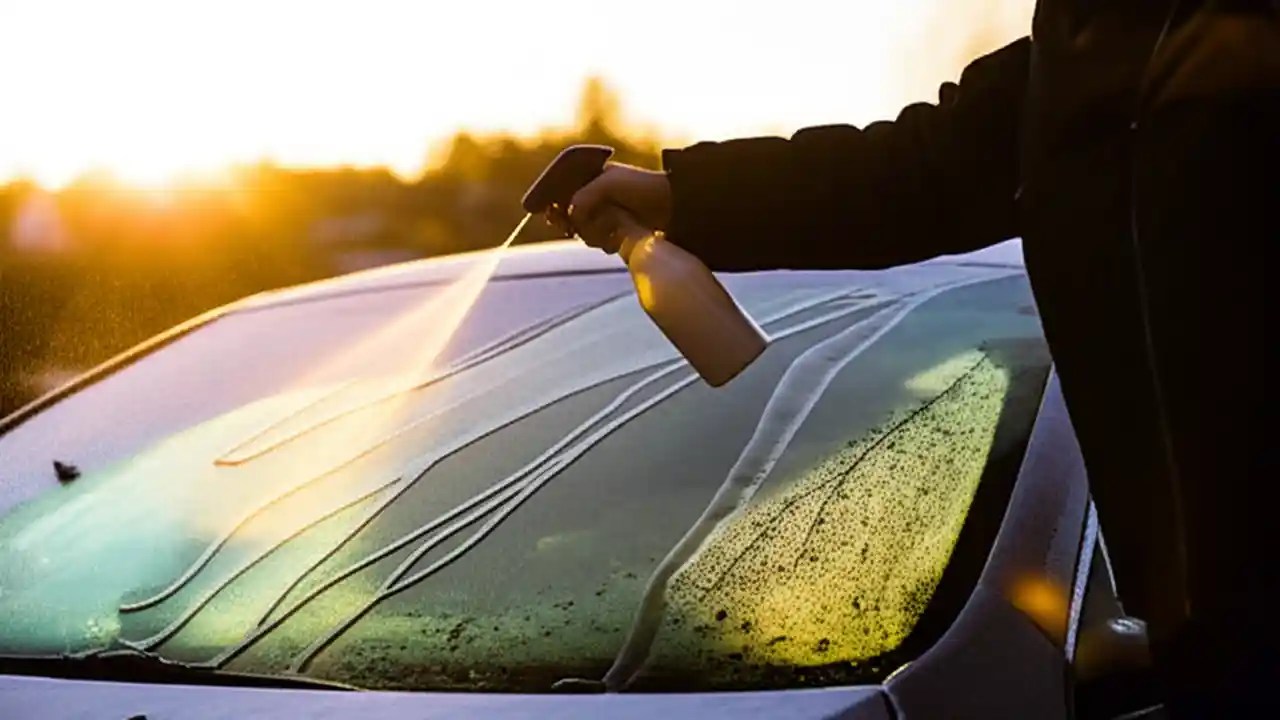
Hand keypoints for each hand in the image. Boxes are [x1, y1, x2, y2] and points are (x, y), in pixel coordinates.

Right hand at [547, 162, 672, 252]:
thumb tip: (569, 215)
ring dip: (590, 233)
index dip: (549, 198)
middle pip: (567, 211)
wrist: (676, 207)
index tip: (548, 212)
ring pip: (581, 228)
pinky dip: (601, 242)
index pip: (560, 185)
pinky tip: (613, 240)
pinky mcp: (615, 229)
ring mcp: (606, 211)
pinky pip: (596, 239)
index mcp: (593, 174)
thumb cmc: (644, 188)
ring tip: (608, 231)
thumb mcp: (609, 185)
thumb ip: (583, 197)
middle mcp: (596, 192)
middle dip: (571, 220)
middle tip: (571, 227)